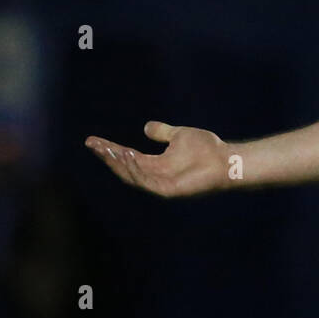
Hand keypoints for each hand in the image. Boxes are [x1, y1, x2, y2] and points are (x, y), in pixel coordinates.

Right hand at [85, 121, 231, 197]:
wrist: (226, 159)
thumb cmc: (206, 149)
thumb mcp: (180, 135)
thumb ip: (163, 132)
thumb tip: (146, 126)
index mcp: (155, 164)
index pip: (127, 157)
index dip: (109, 150)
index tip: (92, 140)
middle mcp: (154, 176)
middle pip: (125, 168)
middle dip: (109, 157)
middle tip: (94, 145)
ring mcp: (161, 184)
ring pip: (133, 175)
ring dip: (119, 163)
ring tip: (108, 149)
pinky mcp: (169, 190)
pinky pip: (147, 181)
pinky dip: (136, 171)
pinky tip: (128, 157)